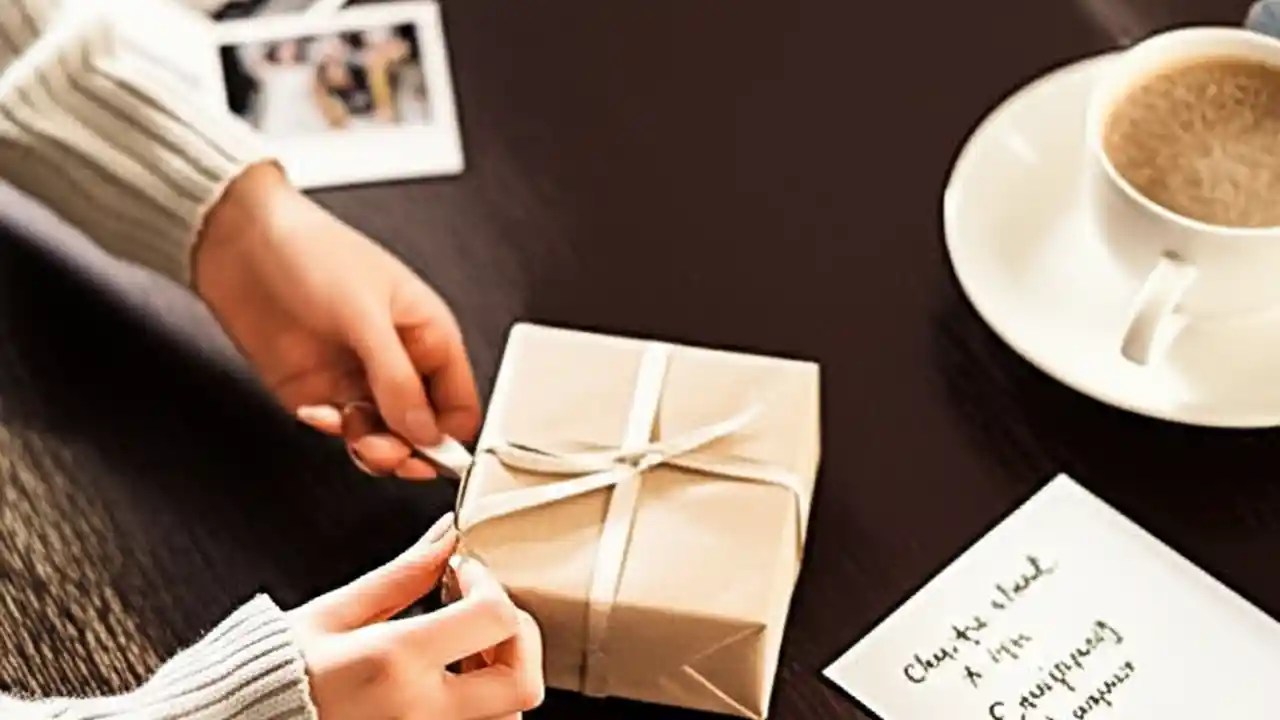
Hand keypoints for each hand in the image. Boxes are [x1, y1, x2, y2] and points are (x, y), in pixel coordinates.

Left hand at [194, 163, 480, 478]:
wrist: (239, 243)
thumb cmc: (312, 252)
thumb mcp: (365, 314)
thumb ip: (398, 378)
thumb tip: (425, 432)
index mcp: (427, 334)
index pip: (458, 403)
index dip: (448, 434)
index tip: (429, 450)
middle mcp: (397, 360)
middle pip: (422, 429)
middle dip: (407, 446)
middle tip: (387, 447)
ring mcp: (357, 377)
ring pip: (382, 437)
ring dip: (369, 444)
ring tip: (353, 432)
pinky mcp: (319, 390)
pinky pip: (338, 430)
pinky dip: (329, 431)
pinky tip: (316, 411)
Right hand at [289, 513, 545, 719]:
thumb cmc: (278, 676)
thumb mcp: (336, 614)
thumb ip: (404, 574)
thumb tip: (449, 535)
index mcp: (394, 663)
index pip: (495, 619)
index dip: (492, 585)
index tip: (464, 573)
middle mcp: (420, 714)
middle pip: (523, 683)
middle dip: (517, 637)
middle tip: (482, 611)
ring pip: (510, 714)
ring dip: (501, 675)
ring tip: (461, 650)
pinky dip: (484, 705)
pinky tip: (450, 680)